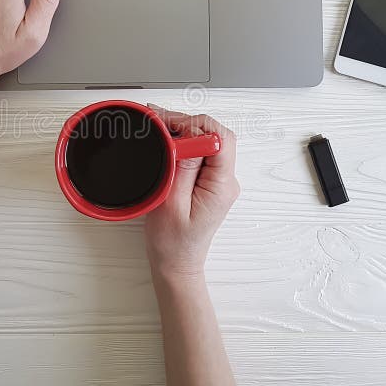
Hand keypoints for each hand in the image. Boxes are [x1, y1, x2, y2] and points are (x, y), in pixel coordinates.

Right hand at [144, 106, 239, 281]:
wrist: (175, 264)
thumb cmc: (172, 242)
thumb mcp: (171, 203)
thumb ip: (183, 166)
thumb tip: (190, 135)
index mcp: (221, 186)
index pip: (221, 140)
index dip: (195, 126)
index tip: (170, 128)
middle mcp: (225, 181)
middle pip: (217, 135)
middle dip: (188, 123)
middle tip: (160, 122)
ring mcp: (218, 181)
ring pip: (209, 140)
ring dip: (184, 130)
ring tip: (160, 129)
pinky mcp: (208, 181)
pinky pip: (201, 152)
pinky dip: (184, 141)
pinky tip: (167, 141)